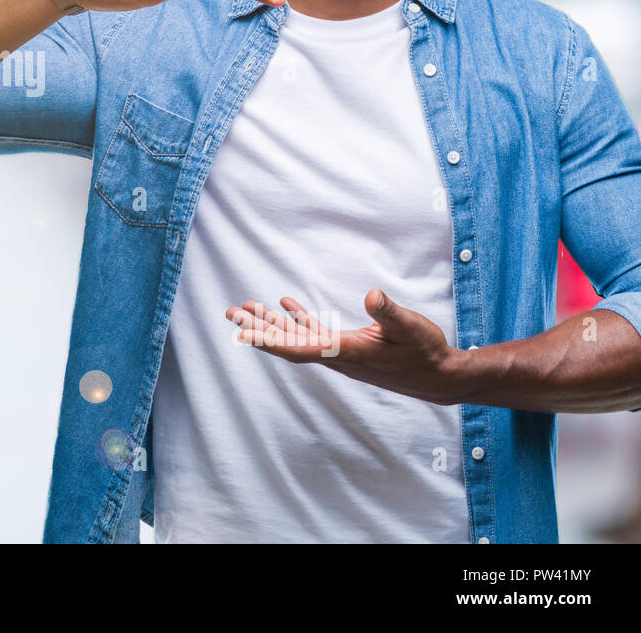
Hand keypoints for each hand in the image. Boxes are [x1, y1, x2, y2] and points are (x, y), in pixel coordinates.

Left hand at [224, 289, 465, 405]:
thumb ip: (389, 312)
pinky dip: (299, 320)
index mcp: (347, 353)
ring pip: (297, 339)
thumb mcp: (411, 326)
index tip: (241, 335)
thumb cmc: (427, 352)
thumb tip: (372, 295)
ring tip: (246, 306)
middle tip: (230, 312)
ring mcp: (341, 354)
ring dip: (271, 323)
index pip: (299, 349)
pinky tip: (286, 305)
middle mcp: (338, 356)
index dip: (269, 341)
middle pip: (288, 344)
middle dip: (257, 328)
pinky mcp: (348, 348)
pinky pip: (315, 335)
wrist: (440, 376)